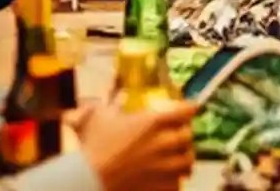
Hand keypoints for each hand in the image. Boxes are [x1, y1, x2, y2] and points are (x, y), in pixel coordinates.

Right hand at [76, 99, 196, 190]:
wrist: (88, 180)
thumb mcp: (96, 117)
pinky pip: (178, 183)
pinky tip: (169, 178)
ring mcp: (166, 167)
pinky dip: (175, 180)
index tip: (191, 108)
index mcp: (153, 121)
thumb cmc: (92, 146)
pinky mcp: (162, 187)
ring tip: (179, 159)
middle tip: (178, 135)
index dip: (189, 109)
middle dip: (184, 134)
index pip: (185, 111)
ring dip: (184, 158)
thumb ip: (108, 104)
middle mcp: (165, 142)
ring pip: (188, 161)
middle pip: (188, 135)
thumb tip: (113, 96)